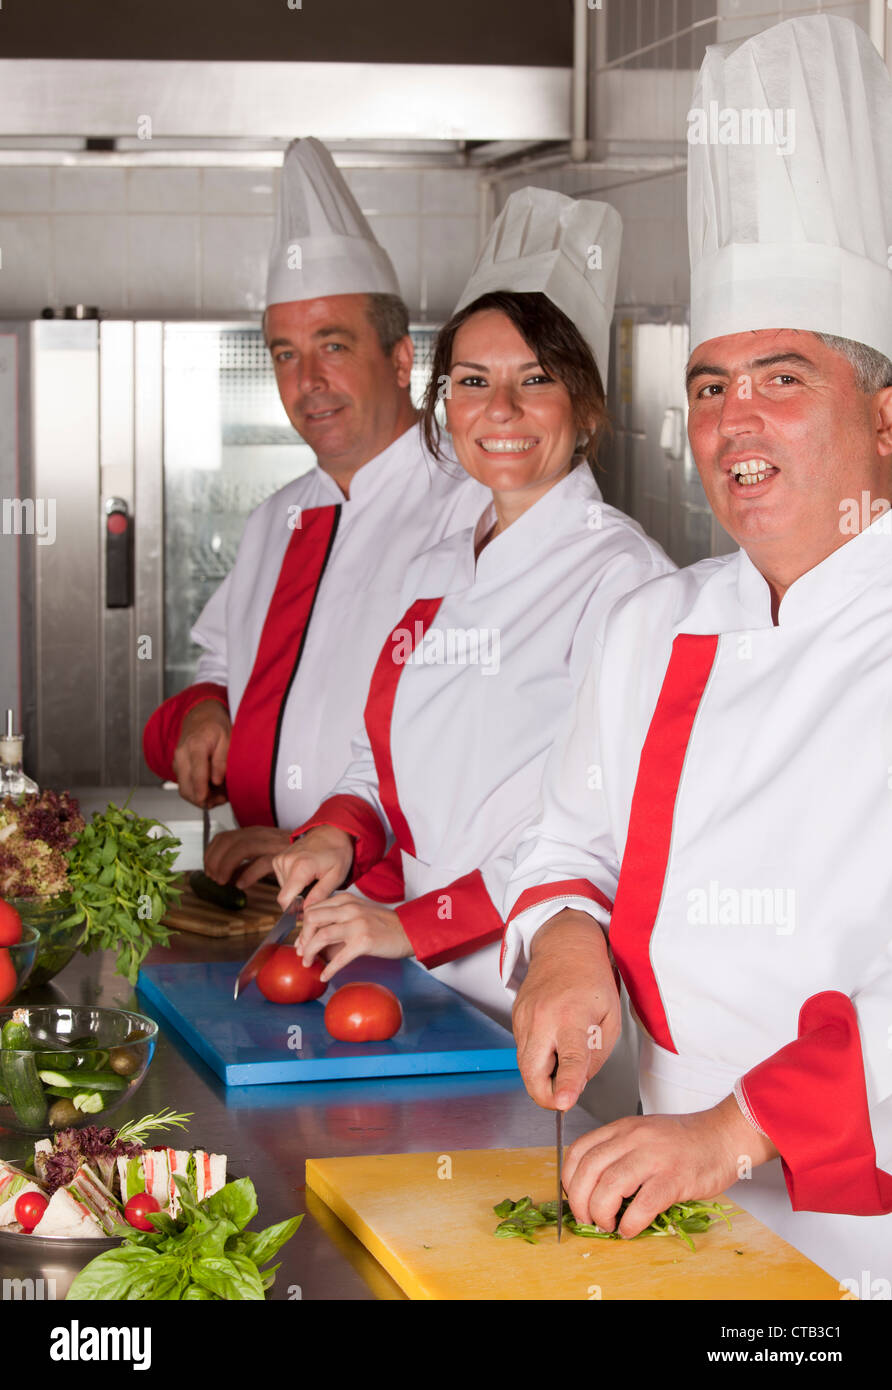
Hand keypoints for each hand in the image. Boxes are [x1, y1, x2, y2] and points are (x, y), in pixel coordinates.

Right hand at [172, 701, 230, 807]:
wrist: (200, 716)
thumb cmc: (215, 726)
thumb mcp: (227, 738)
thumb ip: (222, 760)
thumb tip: (217, 780)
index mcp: (196, 745)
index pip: (196, 772)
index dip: (201, 790)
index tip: (205, 801)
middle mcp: (182, 755)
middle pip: (186, 786)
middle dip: (203, 799)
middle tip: (222, 799)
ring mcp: (178, 762)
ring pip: (184, 789)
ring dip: (201, 798)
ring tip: (220, 795)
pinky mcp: (178, 768)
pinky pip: (185, 785)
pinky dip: (197, 791)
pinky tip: (212, 788)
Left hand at [204, 826, 292, 889]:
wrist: (318, 844)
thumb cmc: (288, 852)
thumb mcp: (262, 852)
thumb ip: (244, 862)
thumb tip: (225, 875)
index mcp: (253, 833)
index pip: (223, 837)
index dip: (211, 854)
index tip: (208, 868)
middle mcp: (260, 834)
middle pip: (228, 841)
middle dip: (215, 860)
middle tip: (214, 877)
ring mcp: (271, 843)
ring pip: (241, 848)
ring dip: (226, 866)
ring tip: (224, 881)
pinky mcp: (282, 855)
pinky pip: (261, 863)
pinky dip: (247, 875)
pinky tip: (242, 885)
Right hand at [271, 826, 354, 909]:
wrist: (332, 833)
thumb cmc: (337, 853)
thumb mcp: (336, 876)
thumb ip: (320, 895)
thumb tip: (306, 910)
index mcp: (301, 866)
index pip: (285, 899)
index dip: (294, 910)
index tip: (306, 912)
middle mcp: (287, 861)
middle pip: (285, 895)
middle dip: (298, 900)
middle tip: (316, 894)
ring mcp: (281, 859)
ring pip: (284, 889)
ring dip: (297, 890)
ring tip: (312, 882)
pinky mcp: (279, 859)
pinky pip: (282, 880)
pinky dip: (293, 882)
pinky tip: (306, 876)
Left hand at [297, 895, 412, 982]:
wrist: (409, 930)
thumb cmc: (383, 924)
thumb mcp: (358, 912)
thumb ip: (337, 918)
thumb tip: (312, 938)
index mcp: (345, 900)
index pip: (313, 909)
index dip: (303, 927)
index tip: (302, 941)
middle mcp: (349, 908)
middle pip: (312, 919)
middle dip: (303, 938)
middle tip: (302, 952)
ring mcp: (357, 924)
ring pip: (321, 936)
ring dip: (310, 953)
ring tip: (308, 964)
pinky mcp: (364, 941)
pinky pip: (339, 957)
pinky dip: (329, 969)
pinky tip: (324, 976)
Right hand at [511, 908, 620, 1111]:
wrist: (564, 947)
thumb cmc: (592, 980)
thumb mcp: (610, 1019)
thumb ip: (595, 1057)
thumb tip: (576, 1085)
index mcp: (573, 1017)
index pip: (570, 1059)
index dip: (566, 1084)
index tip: (564, 1102)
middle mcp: (543, 1018)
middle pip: (533, 1073)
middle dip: (546, 1096)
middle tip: (564, 1096)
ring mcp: (524, 1018)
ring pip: (525, 1067)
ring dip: (543, 1076)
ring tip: (564, 1055)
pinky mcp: (515, 1019)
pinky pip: (523, 1052)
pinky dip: (538, 1058)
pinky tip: (553, 1040)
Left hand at [561, 1095, 778, 1237]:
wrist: (723, 1136)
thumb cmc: (685, 1141)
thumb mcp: (644, 1134)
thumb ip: (620, 1152)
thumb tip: (595, 1188)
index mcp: (623, 1128)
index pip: (580, 1149)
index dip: (569, 1177)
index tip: (573, 1196)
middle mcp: (633, 1138)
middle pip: (588, 1170)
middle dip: (579, 1201)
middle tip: (587, 1218)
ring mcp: (654, 1157)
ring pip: (609, 1186)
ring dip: (601, 1213)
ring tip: (607, 1224)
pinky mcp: (674, 1178)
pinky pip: (643, 1204)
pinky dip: (631, 1222)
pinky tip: (630, 1229)